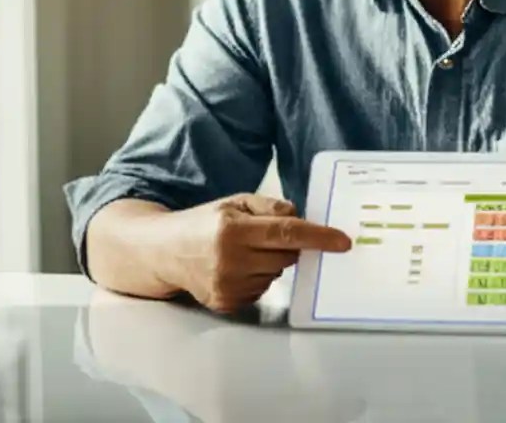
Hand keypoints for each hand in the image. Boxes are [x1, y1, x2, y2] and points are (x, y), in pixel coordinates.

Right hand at [152, 193, 351, 313]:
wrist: (163, 252)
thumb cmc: (203, 223)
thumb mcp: (235, 203)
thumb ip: (270, 206)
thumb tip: (301, 218)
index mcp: (232, 230)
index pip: (286, 234)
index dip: (319, 238)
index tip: (342, 242)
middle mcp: (230, 261)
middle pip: (286, 257)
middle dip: (286, 247)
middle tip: (264, 237)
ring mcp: (227, 286)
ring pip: (275, 275)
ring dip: (269, 263)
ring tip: (242, 253)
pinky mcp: (227, 304)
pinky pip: (261, 291)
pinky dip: (257, 278)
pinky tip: (236, 268)